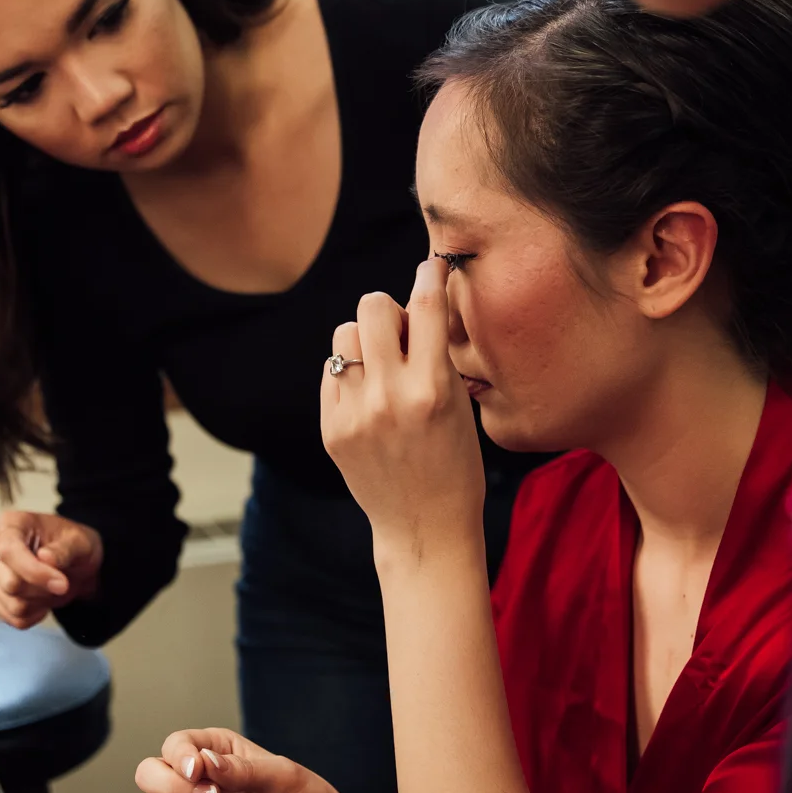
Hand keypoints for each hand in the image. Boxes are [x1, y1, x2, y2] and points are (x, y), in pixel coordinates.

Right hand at [0, 510, 100, 628]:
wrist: (72, 565)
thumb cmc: (72, 546)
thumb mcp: (79, 542)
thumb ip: (65, 549)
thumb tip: (45, 557)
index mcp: (10, 524)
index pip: (9, 551)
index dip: (34, 572)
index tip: (62, 584)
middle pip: (9, 583)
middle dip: (42, 589)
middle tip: (62, 582)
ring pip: (12, 605)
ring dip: (40, 603)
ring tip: (51, 588)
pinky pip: (13, 619)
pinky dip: (35, 615)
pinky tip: (43, 601)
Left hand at [320, 258, 484, 562]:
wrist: (424, 527)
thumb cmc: (455, 464)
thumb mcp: (460, 404)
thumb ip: (437, 355)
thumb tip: (420, 301)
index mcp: (432, 388)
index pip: (426, 307)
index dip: (429, 276)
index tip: (431, 266)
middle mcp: (389, 396)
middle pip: (371, 307)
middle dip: (388, 309)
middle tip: (401, 332)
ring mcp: (355, 414)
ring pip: (344, 335)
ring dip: (366, 341)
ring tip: (383, 370)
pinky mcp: (332, 430)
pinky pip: (331, 372)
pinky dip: (350, 375)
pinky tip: (369, 400)